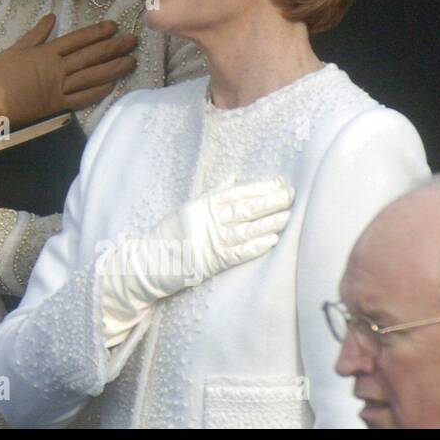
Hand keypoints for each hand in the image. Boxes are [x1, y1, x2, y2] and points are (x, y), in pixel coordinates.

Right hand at [0, 15, 135, 137]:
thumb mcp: (15, 48)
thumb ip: (36, 33)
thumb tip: (51, 17)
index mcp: (46, 53)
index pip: (77, 39)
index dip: (97, 32)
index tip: (113, 26)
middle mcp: (57, 69)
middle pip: (91, 56)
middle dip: (114, 47)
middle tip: (132, 40)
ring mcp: (59, 88)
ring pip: (92, 76)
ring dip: (113, 68)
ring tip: (131, 61)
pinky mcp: (58, 106)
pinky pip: (83, 98)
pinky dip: (98, 91)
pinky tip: (112, 84)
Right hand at [97, 178, 292, 344]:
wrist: (149, 261)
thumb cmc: (170, 233)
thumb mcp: (188, 207)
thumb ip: (213, 193)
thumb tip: (235, 177)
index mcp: (201, 204)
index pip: (235, 192)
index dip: (258, 188)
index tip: (278, 182)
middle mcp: (206, 220)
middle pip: (244, 208)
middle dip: (269, 201)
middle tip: (290, 195)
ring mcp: (209, 240)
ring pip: (245, 229)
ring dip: (268, 223)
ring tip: (288, 216)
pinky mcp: (211, 261)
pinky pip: (238, 252)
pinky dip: (255, 246)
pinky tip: (271, 240)